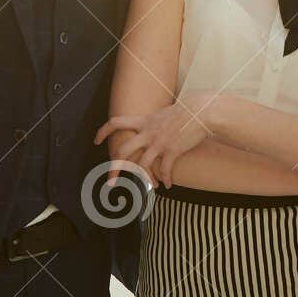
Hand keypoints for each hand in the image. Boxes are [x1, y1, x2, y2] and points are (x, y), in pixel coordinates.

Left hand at [95, 94, 216, 185]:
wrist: (201, 110)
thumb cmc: (186, 110)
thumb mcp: (163, 113)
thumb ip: (153, 122)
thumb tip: (150, 126)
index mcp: (143, 121)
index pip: (116, 122)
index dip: (103, 131)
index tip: (96, 141)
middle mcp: (148, 132)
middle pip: (122, 151)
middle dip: (114, 168)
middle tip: (111, 180)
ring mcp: (159, 142)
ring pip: (142, 164)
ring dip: (143, 179)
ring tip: (150, 186)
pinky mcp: (172, 150)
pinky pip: (164, 169)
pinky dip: (165, 179)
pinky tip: (167, 184)